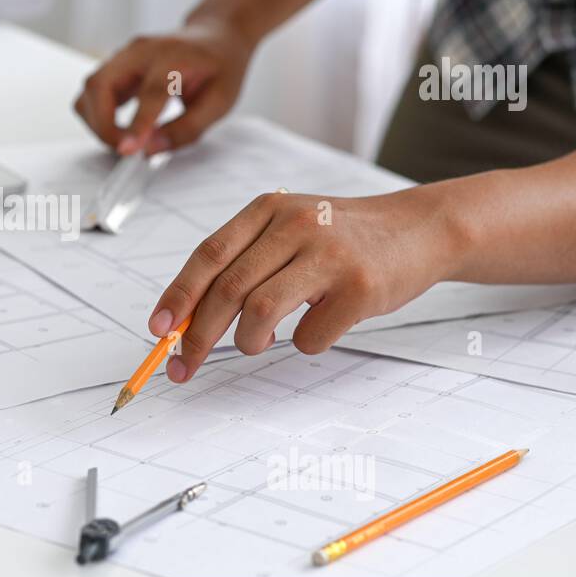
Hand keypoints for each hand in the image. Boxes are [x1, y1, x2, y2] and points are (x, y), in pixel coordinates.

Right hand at [73, 18, 252, 155]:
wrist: (214, 36)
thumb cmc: (220, 67)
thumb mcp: (220, 101)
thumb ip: (187, 128)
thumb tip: (151, 150)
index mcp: (173, 55)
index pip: (149, 92)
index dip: (137, 124)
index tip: (129, 151)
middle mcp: (140, 50)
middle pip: (101, 84)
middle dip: (103, 125)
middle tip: (124, 150)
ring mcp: (123, 55)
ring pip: (90, 89)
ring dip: (97, 122)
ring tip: (124, 141)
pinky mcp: (114, 66)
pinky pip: (92, 92)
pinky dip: (97, 116)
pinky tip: (120, 129)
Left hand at [148, 187, 465, 381]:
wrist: (418, 229)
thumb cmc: (341, 239)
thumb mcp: (288, 229)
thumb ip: (243, 263)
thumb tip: (187, 320)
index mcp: (268, 209)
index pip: (208, 256)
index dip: (178, 297)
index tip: (157, 331)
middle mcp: (295, 224)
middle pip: (227, 290)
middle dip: (197, 338)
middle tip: (182, 368)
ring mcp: (330, 255)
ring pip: (260, 314)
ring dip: (249, 343)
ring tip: (260, 342)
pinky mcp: (360, 288)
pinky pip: (309, 337)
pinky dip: (303, 344)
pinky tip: (318, 326)